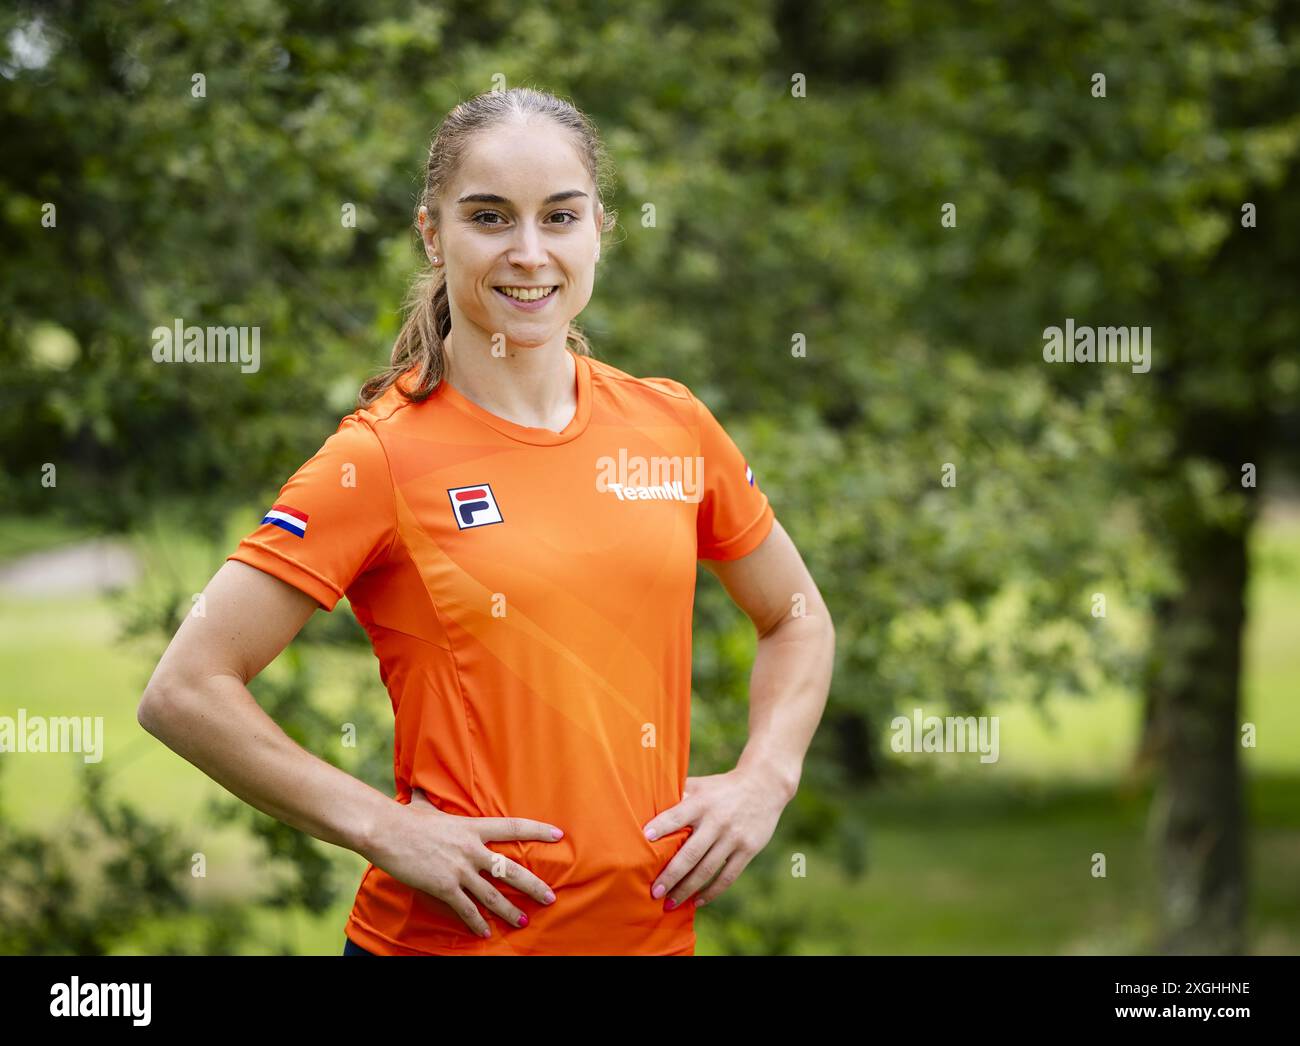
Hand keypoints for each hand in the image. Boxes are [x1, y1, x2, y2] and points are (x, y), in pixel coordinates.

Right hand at [365, 786, 562, 938]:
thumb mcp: (426, 807)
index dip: (537, 830)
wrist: (386, 831)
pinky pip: (465, 909)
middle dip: (532, 885)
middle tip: (550, 897)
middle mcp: (471, 849)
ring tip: (524, 921)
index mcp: (472, 827)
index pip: (513, 827)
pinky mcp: (444, 886)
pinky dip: (476, 923)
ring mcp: (459, 869)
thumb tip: (417, 789)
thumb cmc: (405, 818)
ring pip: (492, 895)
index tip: (558, 835)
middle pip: (510, 869)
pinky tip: (484, 933)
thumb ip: (430, 803)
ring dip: (509, 911)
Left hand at [642, 768, 787, 909]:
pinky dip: (712, 891)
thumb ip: (678, 794)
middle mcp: (717, 821)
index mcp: (702, 802)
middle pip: (691, 853)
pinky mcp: (748, 849)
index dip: (661, 826)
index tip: (644, 839)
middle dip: (671, 875)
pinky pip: (728, 876)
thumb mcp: (701, 785)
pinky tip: (697, 901)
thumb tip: (646, 804)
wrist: (764, 785)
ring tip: (670, 904)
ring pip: (707, 870)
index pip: (678, 815)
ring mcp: (734, 837)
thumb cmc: (721, 788)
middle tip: (654, 892)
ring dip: (687, 890)